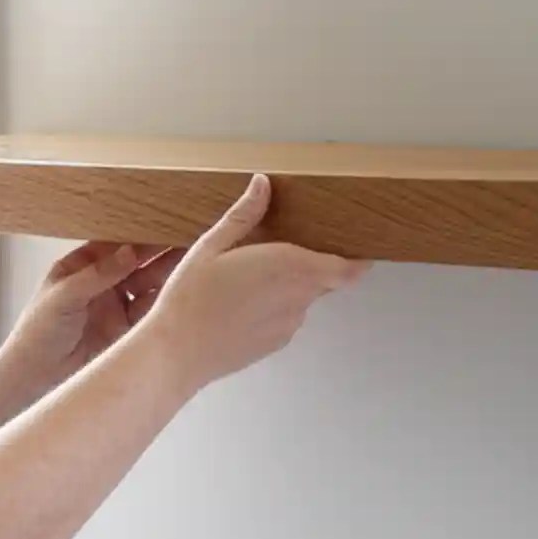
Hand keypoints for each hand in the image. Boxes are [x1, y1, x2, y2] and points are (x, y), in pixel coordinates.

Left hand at [1, 240, 187, 392]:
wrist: (37, 377)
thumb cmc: (38, 331)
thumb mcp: (64, 296)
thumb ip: (98, 274)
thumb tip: (129, 251)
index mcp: (81, 266)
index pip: (114, 244)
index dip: (137, 235)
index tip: (161, 225)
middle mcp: (102, 281)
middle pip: (136, 261)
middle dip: (160, 249)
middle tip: (186, 236)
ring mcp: (116, 304)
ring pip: (147, 282)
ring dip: (168, 271)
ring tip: (192, 257)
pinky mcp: (128, 326)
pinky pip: (150, 308)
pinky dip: (166, 299)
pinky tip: (183, 287)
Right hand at [140, 174, 369, 390]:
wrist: (177, 353)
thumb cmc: (190, 299)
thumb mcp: (211, 246)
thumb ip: (244, 216)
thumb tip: (262, 185)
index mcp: (289, 267)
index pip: (346, 268)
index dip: (358, 261)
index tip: (360, 250)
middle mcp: (298, 298)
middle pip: (322, 278)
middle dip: (309, 265)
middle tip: (275, 254)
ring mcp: (289, 324)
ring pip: (302, 298)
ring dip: (286, 288)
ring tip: (246, 282)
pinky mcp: (276, 344)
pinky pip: (286, 318)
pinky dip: (272, 308)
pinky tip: (240, 305)